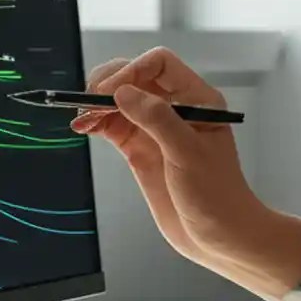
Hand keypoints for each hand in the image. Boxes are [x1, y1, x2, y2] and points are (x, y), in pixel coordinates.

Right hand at [74, 47, 300, 299]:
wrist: (219, 236)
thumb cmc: (218, 196)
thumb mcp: (188, 153)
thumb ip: (157, 119)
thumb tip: (123, 93)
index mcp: (197, 100)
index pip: (159, 64)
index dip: (132, 71)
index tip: (111, 93)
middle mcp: (175, 109)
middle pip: (135, 78)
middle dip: (109, 84)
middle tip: (89, 102)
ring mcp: (156, 131)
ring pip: (120, 101)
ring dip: (97, 104)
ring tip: (81, 117)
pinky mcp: (141, 151)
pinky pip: (114, 126)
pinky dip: (96, 123)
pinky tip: (83, 127)